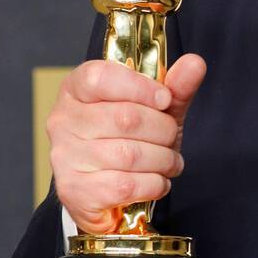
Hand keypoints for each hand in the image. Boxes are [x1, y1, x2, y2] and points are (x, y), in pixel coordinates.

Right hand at [46, 54, 206, 234]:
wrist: (104, 194)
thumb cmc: (128, 141)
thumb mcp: (153, 110)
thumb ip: (174, 88)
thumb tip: (195, 63)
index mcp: (76, 90)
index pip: (99, 77)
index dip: (140, 87)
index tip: (165, 100)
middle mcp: (62, 121)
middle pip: (125, 118)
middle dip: (163, 130)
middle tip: (172, 139)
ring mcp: (65, 157)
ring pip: (129, 154)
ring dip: (163, 160)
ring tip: (170, 162)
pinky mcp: (75, 191)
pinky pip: (127, 185)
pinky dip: (154, 184)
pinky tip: (158, 181)